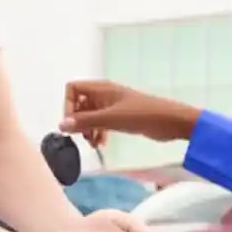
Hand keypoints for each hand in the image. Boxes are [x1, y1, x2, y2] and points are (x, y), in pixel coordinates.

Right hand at [60, 80, 201, 147]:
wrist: (170, 121)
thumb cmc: (142, 115)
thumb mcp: (111, 119)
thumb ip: (85, 121)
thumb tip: (61, 125)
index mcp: (101, 88)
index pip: (73, 89)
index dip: (68, 105)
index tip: (72, 124)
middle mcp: (104, 94)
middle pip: (80, 103)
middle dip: (78, 120)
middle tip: (83, 136)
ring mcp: (112, 105)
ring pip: (90, 114)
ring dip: (88, 128)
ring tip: (93, 143)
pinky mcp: (120, 116)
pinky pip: (101, 122)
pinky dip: (98, 131)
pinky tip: (102, 143)